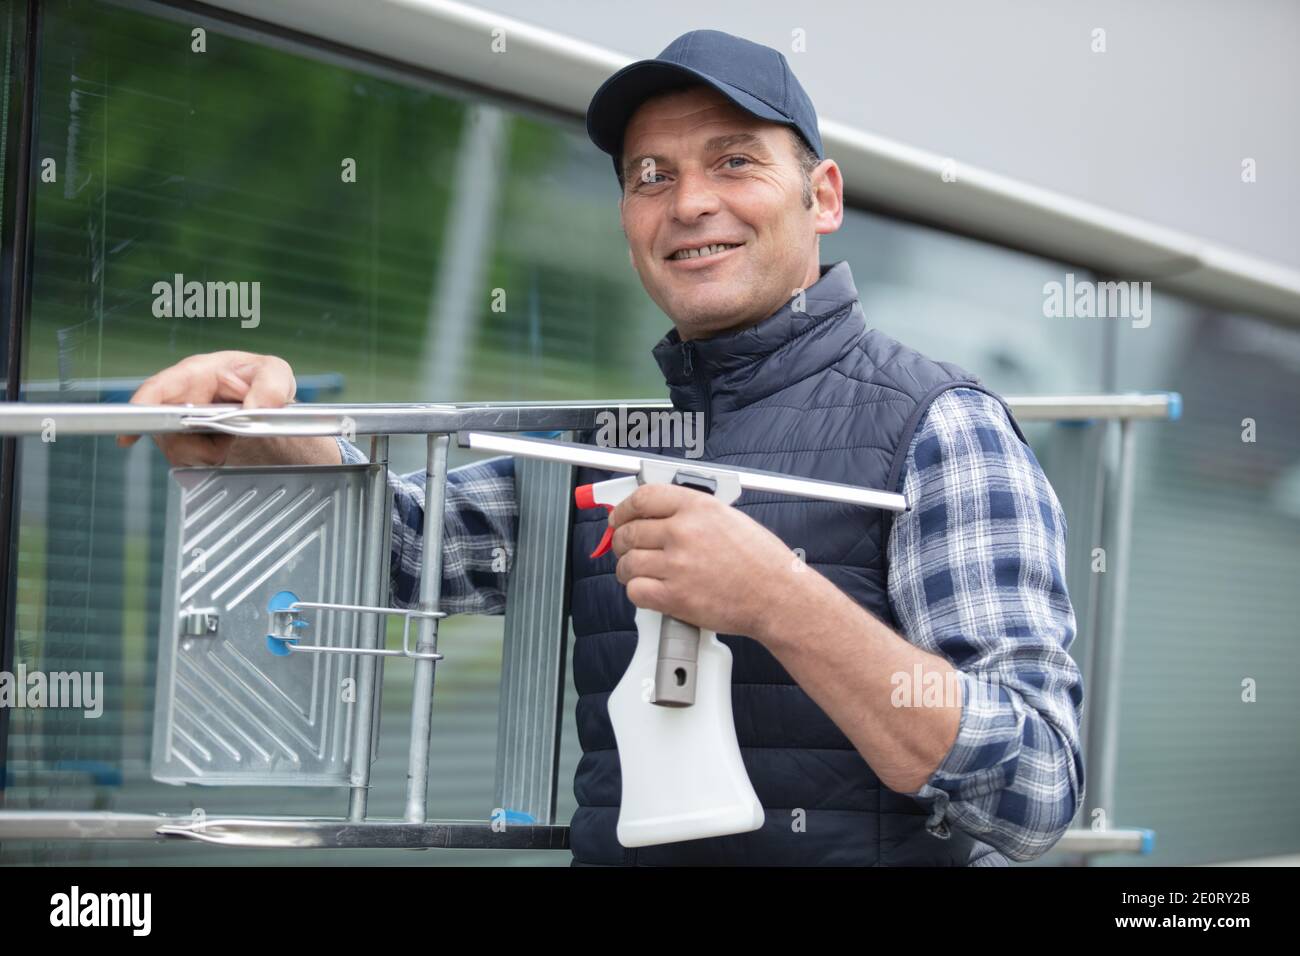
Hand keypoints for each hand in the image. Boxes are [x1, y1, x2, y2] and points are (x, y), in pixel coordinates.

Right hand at [116, 350, 340, 466]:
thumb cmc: (262, 381)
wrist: (270, 408)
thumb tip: (256, 406)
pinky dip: (212, 460)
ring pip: (179, 451)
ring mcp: (182, 426)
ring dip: (209, 452)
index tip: (130, 432)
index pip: (158, 389)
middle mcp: (181, 400)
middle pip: (164, 429)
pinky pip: (192, 463)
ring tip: (232, 436)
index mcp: (195, 375)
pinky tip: (227, 447)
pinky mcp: (189, 448)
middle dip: (192, 441)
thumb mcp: (275, 373)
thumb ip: (271, 385)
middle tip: (226, 437)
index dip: (140, 408)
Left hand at [608, 483, 813, 639]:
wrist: (777, 595)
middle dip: (621, 541)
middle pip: (629, 531)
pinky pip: (635, 590)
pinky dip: (638, 592)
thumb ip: (691, 513)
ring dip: (627, 570)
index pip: (643, 498)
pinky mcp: (674, 596)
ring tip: (638, 573)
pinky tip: (650, 590)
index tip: (619, 517)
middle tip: (625, 548)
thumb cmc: (761, 561)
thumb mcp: (728, 517)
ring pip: (627, 563)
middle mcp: (684, 532)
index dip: (624, 508)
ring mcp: (677, 564)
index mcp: (698, 507)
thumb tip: (658, 515)